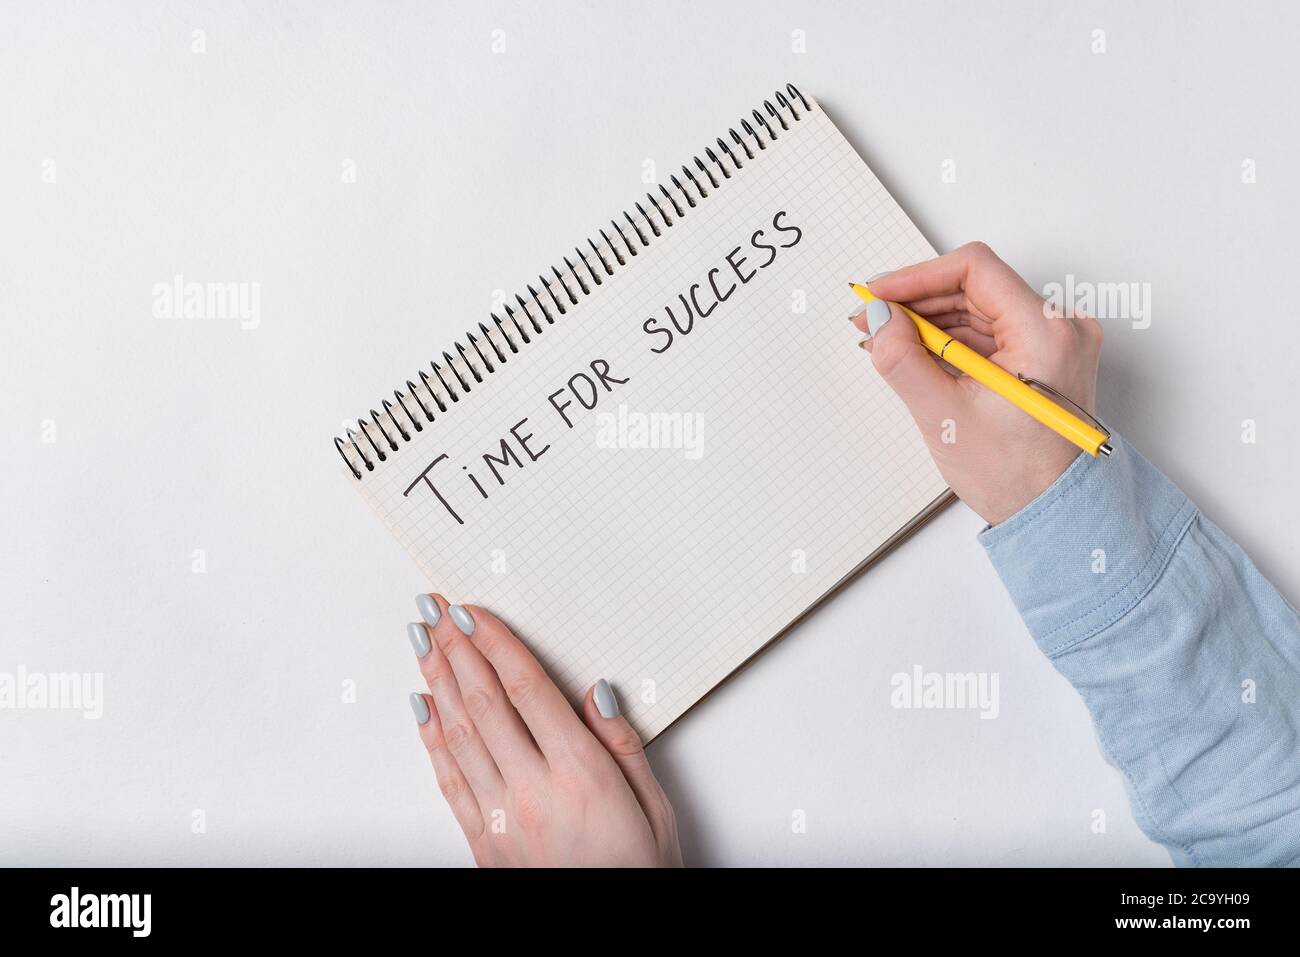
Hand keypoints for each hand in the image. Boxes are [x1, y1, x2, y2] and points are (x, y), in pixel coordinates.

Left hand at [406, 595, 681, 866]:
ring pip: (460, 734)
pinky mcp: (484, 843)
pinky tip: (424, 709)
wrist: (613, 942)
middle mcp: (534, 791)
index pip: (526, 690)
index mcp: (581, 774)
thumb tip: (595, 692)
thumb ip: (621, 745)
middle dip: (456, 650)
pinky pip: (449, 780)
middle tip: (435, 611)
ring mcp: (501, 819)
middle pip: (485, 703)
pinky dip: (433, 739)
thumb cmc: (640, 876)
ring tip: (422, 643)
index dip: (494, 644)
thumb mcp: (655, 808)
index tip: (472, 611)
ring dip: (437, 682)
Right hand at [853, 242, 1103, 525]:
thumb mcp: (944, 416)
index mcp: (1046, 332)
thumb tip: (879, 318)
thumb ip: (903, 359)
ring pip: (981, 308)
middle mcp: (1061, 326)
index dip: (917, 277)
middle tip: (873, 321)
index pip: (974, 269)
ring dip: (932, 321)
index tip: (879, 296)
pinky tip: (919, 354)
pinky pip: (992, 331)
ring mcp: (1057, 341)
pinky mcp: (1047, 358)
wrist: (1054, 515)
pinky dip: (953, 339)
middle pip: (976, 286)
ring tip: (889, 342)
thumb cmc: (1015, 476)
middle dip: (918, 301)